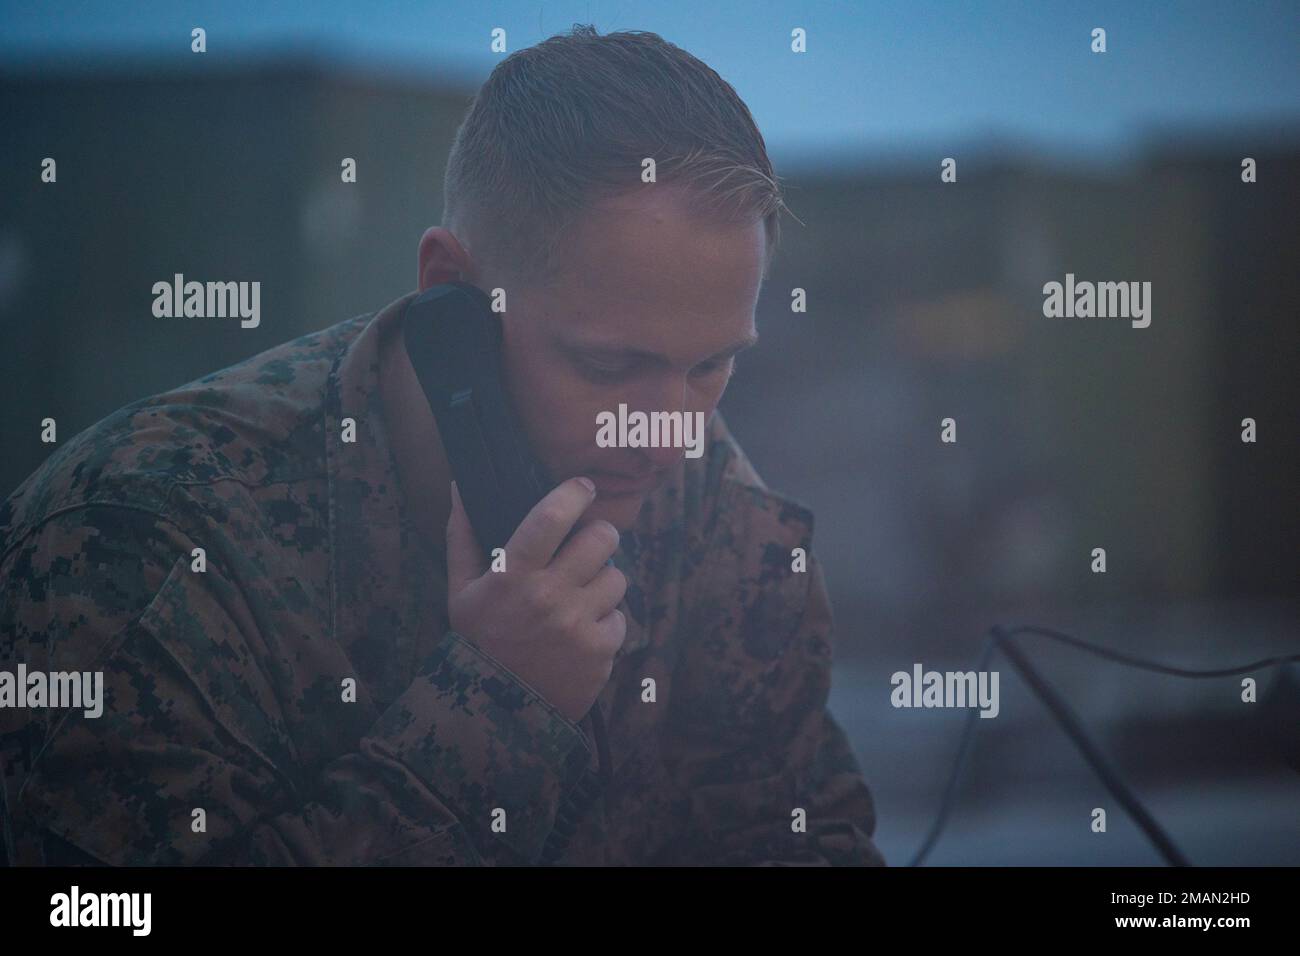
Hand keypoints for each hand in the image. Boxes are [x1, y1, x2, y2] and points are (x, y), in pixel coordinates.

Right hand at [446, 477, 627, 723]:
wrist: (495, 714)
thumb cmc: (477, 643)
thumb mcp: (460, 591)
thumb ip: (462, 536)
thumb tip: (461, 486)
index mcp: (513, 576)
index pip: (552, 516)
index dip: (575, 493)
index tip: (583, 488)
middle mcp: (549, 596)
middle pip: (602, 538)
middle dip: (599, 536)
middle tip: (589, 546)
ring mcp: (578, 626)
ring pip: (617, 578)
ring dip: (603, 582)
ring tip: (581, 597)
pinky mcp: (601, 653)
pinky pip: (620, 620)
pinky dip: (605, 623)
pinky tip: (582, 633)